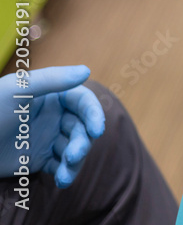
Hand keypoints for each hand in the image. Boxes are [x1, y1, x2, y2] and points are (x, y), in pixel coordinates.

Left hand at [0, 65, 105, 187]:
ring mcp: (48, 138)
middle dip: (82, 143)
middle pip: (81, 128)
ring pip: (74, 148)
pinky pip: (61, 166)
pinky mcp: (40, 159)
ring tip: (66, 176)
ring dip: (75, 162)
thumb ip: (52, 79)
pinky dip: (65, 173)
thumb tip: (86, 71)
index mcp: (52, 96)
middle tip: (73, 156)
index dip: (93, 114)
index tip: (96, 130)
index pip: (83, 101)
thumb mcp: (17, 90)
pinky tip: (62, 181)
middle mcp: (54, 116)